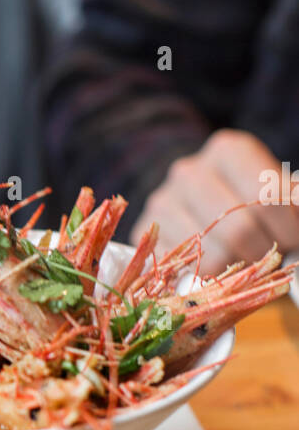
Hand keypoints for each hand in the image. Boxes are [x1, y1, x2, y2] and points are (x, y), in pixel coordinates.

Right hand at [131, 130, 298, 273]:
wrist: (191, 198)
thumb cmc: (243, 196)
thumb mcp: (273, 190)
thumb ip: (290, 202)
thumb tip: (298, 219)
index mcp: (228, 151)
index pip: (268, 197)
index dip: (289, 229)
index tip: (293, 240)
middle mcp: (190, 172)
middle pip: (239, 229)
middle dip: (263, 252)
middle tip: (269, 256)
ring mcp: (163, 204)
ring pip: (212, 255)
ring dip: (236, 268)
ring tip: (242, 259)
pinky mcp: (146, 236)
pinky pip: (185, 271)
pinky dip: (207, 278)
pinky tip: (217, 267)